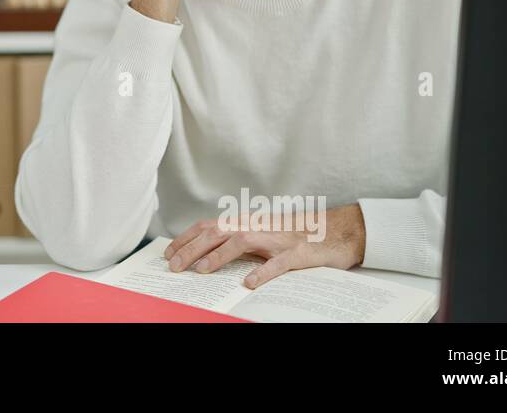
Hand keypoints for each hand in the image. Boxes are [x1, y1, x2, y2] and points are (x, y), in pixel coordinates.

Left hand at [163, 204, 366, 288]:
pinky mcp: (297, 254)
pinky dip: (262, 272)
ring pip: (241, 242)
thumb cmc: (297, 235)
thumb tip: (207, 252)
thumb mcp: (263, 234)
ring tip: (200, 271)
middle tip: (174, 266)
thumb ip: (239, 239)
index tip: (168, 252)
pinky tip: (248, 284)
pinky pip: (277, 264)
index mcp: (249, 222)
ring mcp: (278, 239)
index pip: (210, 225)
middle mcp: (259, 226)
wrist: (338, 230)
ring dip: (218, 256)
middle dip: (192, 248)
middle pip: (218, 232)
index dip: (187, 237)